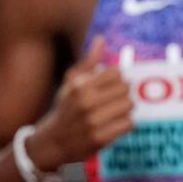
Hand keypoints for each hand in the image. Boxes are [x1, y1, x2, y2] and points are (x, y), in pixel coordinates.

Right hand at [25, 36, 133, 170]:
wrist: (53, 142)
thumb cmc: (65, 109)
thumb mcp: (71, 83)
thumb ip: (88, 62)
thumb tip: (101, 39)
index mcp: (80, 86)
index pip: (116, 73)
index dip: (117, 78)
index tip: (111, 85)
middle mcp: (86, 102)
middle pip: (126, 88)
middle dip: (123, 93)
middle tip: (115, 99)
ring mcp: (93, 121)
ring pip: (129, 106)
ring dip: (125, 109)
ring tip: (115, 111)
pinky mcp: (100, 138)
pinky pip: (128, 124)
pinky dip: (125, 123)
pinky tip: (115, 124)